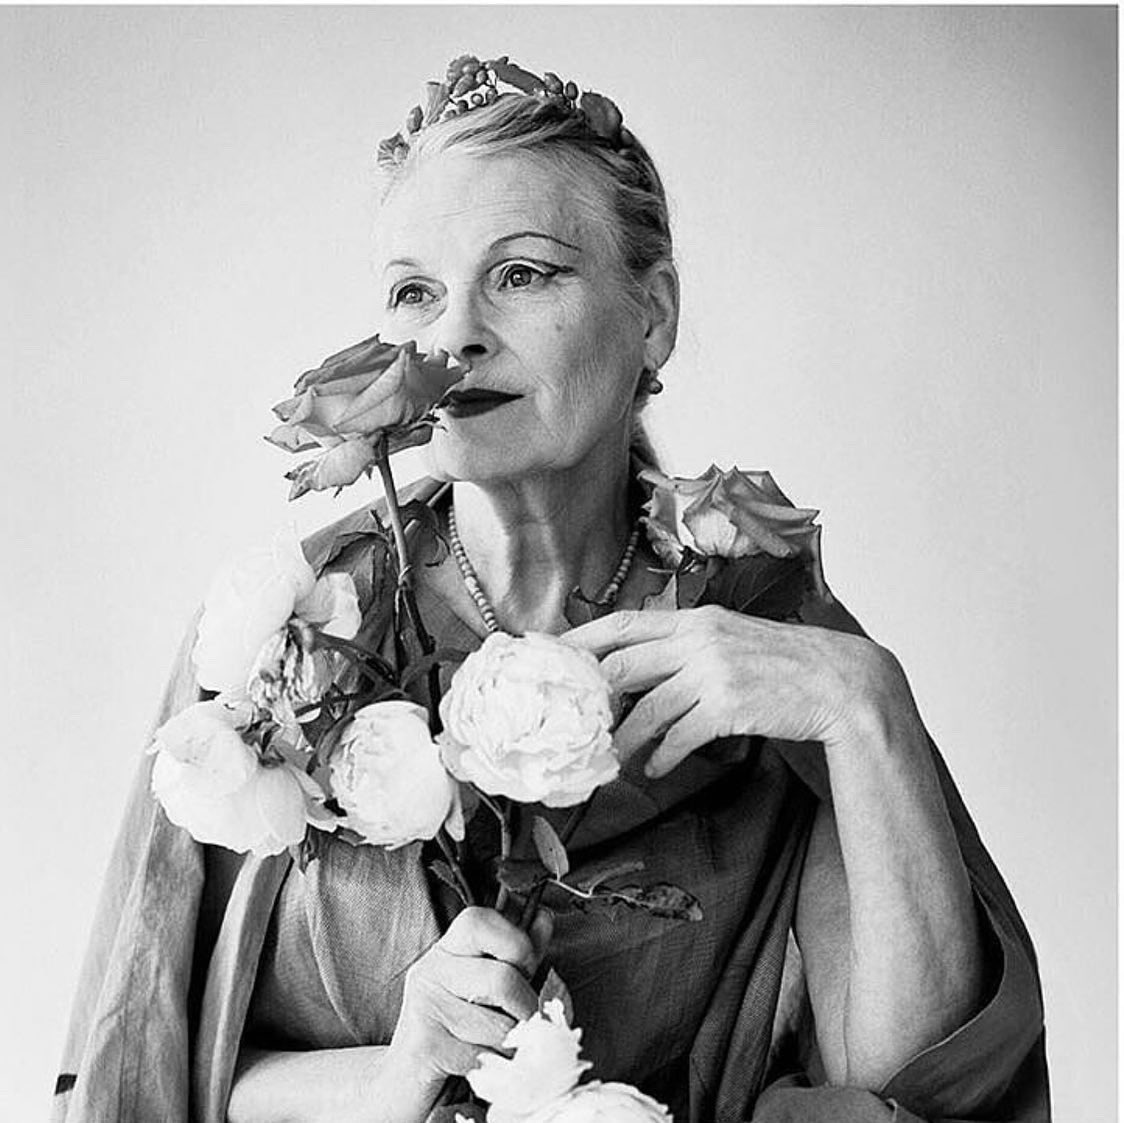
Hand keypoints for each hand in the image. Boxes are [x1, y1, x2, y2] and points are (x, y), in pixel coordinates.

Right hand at [382, 907, 552, 1103]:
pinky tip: (479, 1068)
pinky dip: (494, 1070)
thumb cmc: (456, 1035)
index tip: (524, 969)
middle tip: (518, 1023)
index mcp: (447, 950)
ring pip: (500, 1026)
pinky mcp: (425, 1046)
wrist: (400, 1091)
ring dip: (511, 1047)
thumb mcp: (491, 989)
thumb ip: (518, 955)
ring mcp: (425, 1007)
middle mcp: (431, 970)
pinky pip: (484, 1056)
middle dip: (525, 1009)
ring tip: (495, 1050)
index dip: (515, 942)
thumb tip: (543, 917)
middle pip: (503, 979)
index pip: (480, 921)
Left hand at [565, 606, 899, 777]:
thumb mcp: (732, 638)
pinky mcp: (729, 706)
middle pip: (623, 664)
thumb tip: (642, 669)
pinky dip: (662, 755)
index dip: (584, 639)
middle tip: (575, 720)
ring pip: (646, 707)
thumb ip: (688, 645)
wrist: (841, 681)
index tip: (554, 655)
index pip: (624, 622)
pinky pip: (679, 735)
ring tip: (614, 756)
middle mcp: (699, 638)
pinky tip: (656, 767)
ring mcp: (714, 671)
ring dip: (624, 738)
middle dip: (593, 697)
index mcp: (696, 617)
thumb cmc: (784, 664)